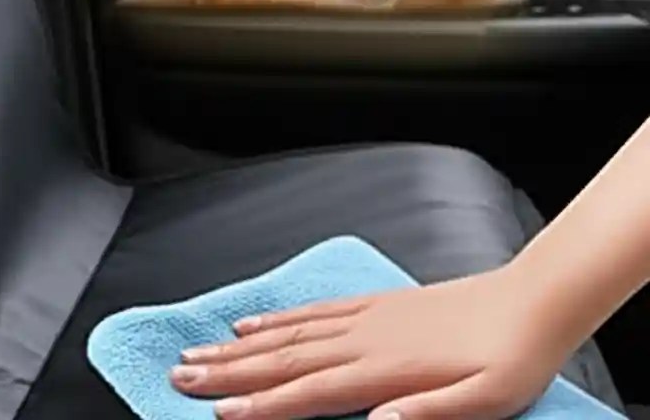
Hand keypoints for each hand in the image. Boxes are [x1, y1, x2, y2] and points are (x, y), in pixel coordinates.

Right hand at [167, 266, 571, 419]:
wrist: (531, 303)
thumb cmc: (511, 360)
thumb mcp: (483, 402)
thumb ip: (425, 413)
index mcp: (383, 370)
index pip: (308, 392)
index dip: (260, 405)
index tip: (218, 411)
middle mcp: (361, 341)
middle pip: (281, 360)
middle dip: (227, 373)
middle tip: (180, 377)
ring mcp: (362, 319)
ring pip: (286, 335)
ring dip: (237, 348)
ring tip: (198, 353)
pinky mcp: (372, 305)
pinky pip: (312, 312)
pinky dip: (275, 319)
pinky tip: (249, 325)